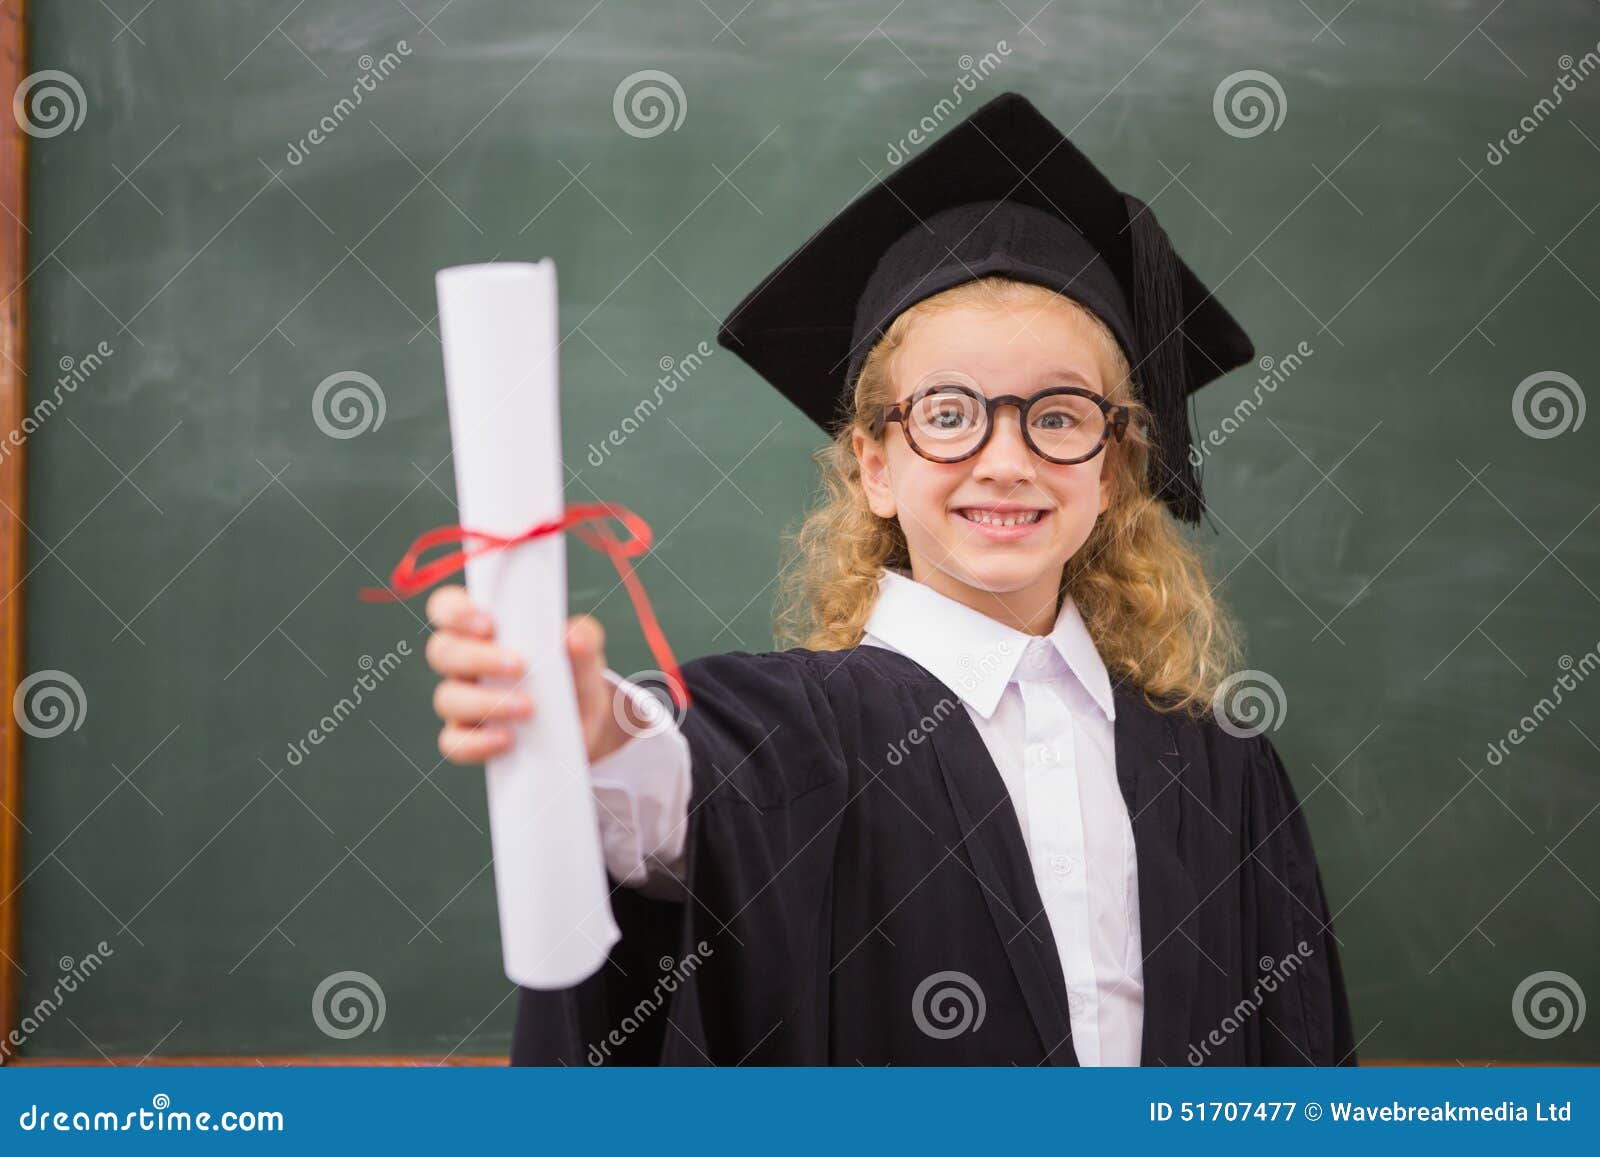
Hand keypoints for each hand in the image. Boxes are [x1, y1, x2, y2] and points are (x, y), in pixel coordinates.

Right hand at [424, 584, 631, 764]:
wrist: (582, 726)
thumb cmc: (571, 677)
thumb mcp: (584, 655)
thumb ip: (583, 639)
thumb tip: (573, 639)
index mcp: (482, 629)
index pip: (446, 606)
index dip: (455, 611)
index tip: (487, 623)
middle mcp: (463, 662)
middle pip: (442, 651)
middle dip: (476, 657)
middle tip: (519, 666)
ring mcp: (461, 701)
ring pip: (446, 698)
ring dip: (484, 702)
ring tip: (528, 707)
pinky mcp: (466, 737)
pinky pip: (453, 743)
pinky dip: (477, 742)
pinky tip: (507, 739)